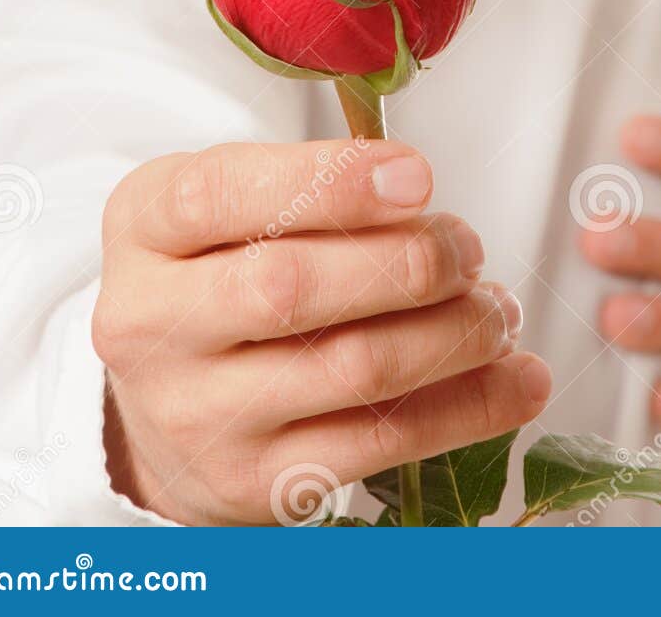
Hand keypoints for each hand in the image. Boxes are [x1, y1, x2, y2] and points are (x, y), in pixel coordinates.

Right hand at [93, 138, 549, 523]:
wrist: (157, 409)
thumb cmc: (215, 275)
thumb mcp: (225, 205)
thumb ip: (304, 184)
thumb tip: (415, 189)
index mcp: (143, 228)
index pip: (222, 194)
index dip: (329, 181)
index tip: (418, 176)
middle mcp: (151, 323)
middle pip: (292, 287)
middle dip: (408, 262)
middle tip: (466, 248)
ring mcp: (200, 413)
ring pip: (352, 368)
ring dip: (453, 334)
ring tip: (497, 310)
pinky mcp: (254, 484)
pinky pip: (381, 442)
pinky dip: (467, 407)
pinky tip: (517, 379)